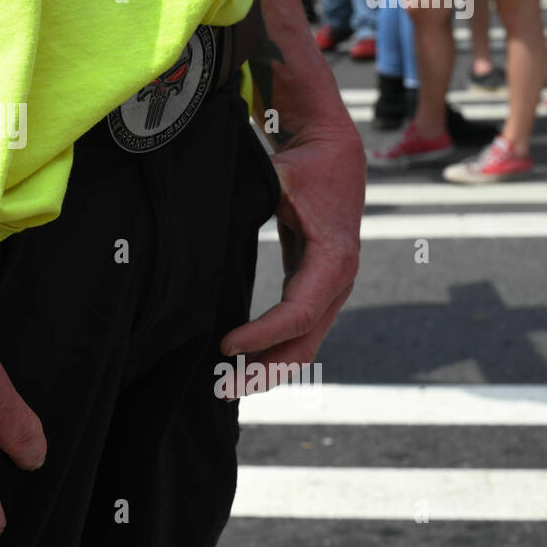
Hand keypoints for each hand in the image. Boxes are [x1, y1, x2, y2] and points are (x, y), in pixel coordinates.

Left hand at [218, 126, 363, 394]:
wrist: (337, 157)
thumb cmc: (305, 167)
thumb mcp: (279, 178)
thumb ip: (254, 196)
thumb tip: (207, 213)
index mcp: (333, 259)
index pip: (298, 313)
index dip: (262, 334)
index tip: (225, 345)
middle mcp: (339, 282)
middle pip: (304, 342)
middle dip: (265, 370)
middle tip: (221, 388)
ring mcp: (331, 290)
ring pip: (304, 344)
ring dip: (268, 368)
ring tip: (226, 386)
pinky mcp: (318, 290)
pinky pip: (299, 331)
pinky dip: (273, 351)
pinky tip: (244, 365)